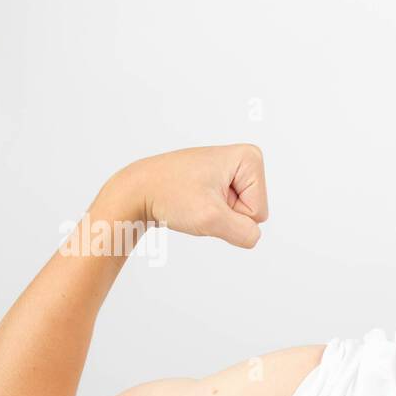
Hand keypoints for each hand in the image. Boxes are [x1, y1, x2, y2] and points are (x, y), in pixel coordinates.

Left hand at [101, 144, 269, 248]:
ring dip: (217, 217)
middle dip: (225, 215)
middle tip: (199, 202)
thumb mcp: (212, 218)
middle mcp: (244, 160)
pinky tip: (194, 202)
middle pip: (254, 212)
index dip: (230, 214)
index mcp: (249, 158)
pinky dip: (211, 215)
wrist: (137, 190)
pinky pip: (229, 213)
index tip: (204, 198)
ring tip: (194, 201)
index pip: (258, 211)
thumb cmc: (169, 195)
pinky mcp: (220, 182)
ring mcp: (231, 172)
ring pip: (241, 215)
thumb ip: (245, 233)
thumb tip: (253, 236)